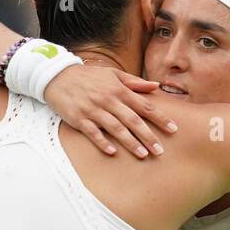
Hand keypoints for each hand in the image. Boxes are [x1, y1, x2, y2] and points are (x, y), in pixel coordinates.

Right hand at [46, 65, 177, 157]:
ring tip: (143, 154)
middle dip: (148, 136)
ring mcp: (93, 110)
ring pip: (115, 128)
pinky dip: (103, 142)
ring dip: (130, 142)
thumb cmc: (89, 77)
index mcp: (118, 90)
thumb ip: (134, 82)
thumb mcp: (112, 74)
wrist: (57, 76)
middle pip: (132, 120)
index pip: (144, 106)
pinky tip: (113, 152)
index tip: (173, 129)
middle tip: (160, 151)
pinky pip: (93, 132)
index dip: (160, 118)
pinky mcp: (79, 118)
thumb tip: (156, 87)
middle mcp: (108, 100)